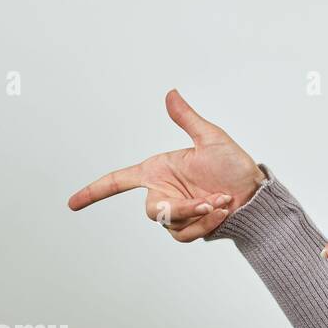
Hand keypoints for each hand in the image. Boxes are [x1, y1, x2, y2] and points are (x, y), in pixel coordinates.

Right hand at [67, 89, 266, 241]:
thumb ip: (187, 119)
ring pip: (170, 223)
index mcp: (158, 171)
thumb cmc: (234, 165)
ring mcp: (176, 212)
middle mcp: (163, 192)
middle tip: (206, 202)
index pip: (118, 181)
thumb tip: (171, 94)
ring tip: (221, 202)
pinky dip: (205, 224)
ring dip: (197, 215)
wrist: (255, 195)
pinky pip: (185, 234)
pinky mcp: (189, 228)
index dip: (95, 191)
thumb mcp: (211, 139)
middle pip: (150, 210)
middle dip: (179, 208)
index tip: (72, 203)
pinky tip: (222, 211)